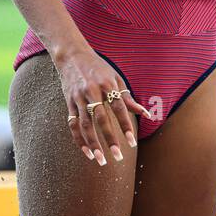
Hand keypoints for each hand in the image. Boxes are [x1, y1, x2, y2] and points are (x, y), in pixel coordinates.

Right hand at [57, 48, 151, 165]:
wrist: (72, 56)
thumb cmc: (98, 67)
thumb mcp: (116, 78)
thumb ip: (128, 98)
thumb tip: (146, 114)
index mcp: (107, 85)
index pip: (119, 109)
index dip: (125, 126)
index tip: (132, 142)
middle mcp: (92, 92)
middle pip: (101, 119)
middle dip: (109, 139)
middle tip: (118, 157)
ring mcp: (78, 98)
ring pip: (85, 125)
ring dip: (93, 144)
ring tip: (100, 160)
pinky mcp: (69, 102)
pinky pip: (73, 124)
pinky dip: (79, 139)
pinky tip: (86, 152)